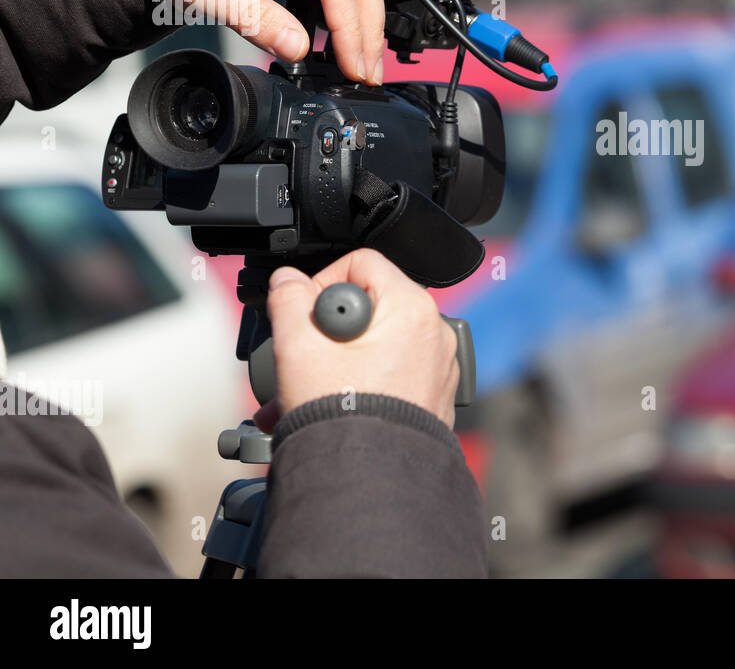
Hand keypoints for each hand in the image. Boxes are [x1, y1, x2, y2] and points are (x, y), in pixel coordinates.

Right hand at [258, 249, 458, 430]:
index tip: (303, 314)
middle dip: (323, 331)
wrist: (368, 481)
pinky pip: (388, 374)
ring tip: (296, 393)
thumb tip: (288, 279)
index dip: (323, 283)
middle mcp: (434, 333)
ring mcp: (437, 367)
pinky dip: (355, 383)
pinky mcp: (431, 397)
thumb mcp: (298, 347)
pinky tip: (324, 407)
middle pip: (367, 307)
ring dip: (331, 363)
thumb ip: (289, 300)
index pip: (362, 263)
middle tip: (296, 356)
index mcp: (411, 309)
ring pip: (373, 346)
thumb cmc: (342, 415)